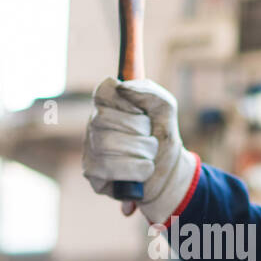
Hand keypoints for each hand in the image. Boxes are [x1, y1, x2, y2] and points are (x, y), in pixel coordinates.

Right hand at [83, 77, 197, 222]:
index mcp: (108, 105)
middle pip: (102, 118)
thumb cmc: (162, 137)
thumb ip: (148, 91)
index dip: (123, 101)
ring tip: (150, 155)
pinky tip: (144, 170)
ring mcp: (89, 148)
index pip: (103, 91)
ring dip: (139, 150)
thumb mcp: (164, 108)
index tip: (141, 112)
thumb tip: (122, 88)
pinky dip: (135, 169)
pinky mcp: (92, 173)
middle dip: (137, 129)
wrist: (170, 171)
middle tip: (150, 138)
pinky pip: (107, 167)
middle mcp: (94, 125)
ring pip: (105, 143)